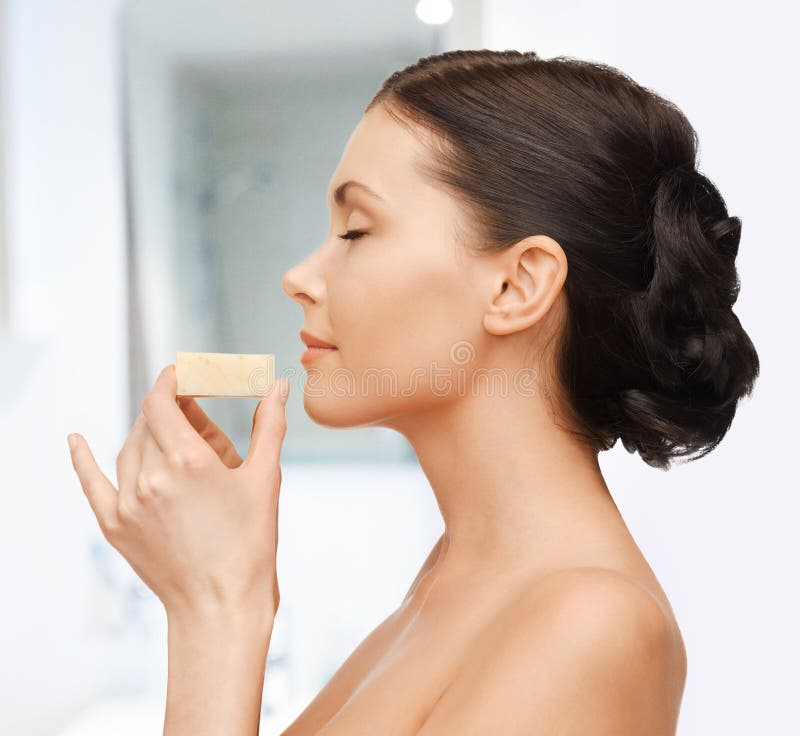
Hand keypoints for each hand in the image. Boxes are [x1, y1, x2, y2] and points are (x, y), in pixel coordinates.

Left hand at [68, 365, 290, 620]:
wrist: (221, 606)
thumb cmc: (250, 544)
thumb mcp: (265, 478)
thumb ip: (269, 424)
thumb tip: (278, 386)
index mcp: (188, 460)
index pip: (162, 400)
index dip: (172, 380)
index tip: (186, 374)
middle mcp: (151, 476)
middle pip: (149, 422)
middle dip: (172, 409)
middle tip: (199, 412)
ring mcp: (127, 502)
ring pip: (129, 448)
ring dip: (150, 433)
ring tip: (180, 440)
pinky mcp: (114, 525)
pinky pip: (92, 483)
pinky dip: (82, 458)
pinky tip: (75, 439)